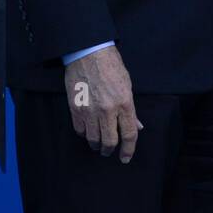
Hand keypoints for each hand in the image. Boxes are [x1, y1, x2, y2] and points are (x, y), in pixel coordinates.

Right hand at [64, 45, 141, 163]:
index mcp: (125, 103)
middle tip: (110, 152)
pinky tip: (87, 131)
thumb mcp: (127, 85)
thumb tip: (137, 126)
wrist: (89, 54)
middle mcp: (108, 110)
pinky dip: (84, 134)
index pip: (129, 134)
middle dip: (110, 151)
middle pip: (110, 141)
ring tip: (98, 145)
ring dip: (96, 145)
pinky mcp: (75, 109)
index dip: (129, 149)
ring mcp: (90, 110)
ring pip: (93, 139)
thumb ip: (131, 109)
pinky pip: (79, 130)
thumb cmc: (111, 67)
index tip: (126, 158)